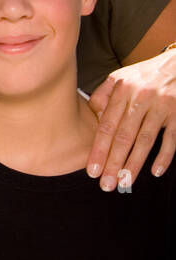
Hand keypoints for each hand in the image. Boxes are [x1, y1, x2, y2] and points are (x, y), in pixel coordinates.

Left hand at [87, 48, 175, 190]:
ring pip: (146, 140)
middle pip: (124, 137)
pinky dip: (164, 156)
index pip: (106, 126)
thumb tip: (93, 116)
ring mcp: (162, 106)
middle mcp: (141, 98)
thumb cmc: (144, 75)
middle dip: (114, 163)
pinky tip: (155, 172)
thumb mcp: (120, 78)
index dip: (99, 149)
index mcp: (122, 91)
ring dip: (134, 164)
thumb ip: (103, 96)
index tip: (92, 170)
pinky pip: (172, 139)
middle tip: (106, 184)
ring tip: (125, 182)